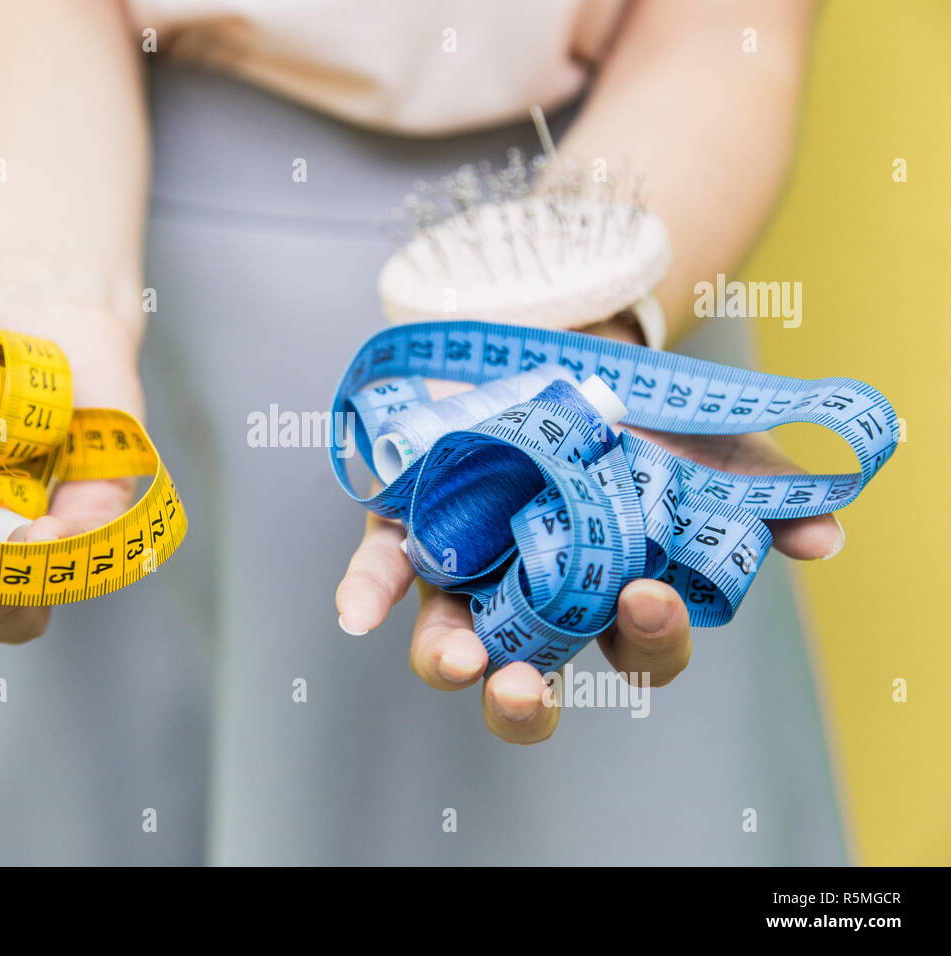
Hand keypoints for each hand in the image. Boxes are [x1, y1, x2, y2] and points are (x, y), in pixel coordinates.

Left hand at [334, 418, 845, 744]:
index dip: (646, 642)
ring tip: (460, 659)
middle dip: (524, 701)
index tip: (646, 599)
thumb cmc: (641, 420)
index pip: (636, 655)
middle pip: (531, 682)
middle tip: (525, 689)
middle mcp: (535, 607)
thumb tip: (822, 538)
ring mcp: (470, 574)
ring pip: (452, 644)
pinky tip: (357, 613)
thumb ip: (760, 493)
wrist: (563, 349)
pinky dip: (369, 591)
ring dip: (449, 659)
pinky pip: (385, 571)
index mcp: (612, 603)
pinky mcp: (412, 530)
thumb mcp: (710, 447)